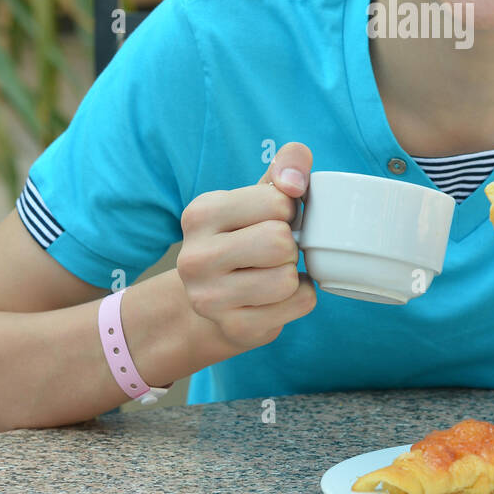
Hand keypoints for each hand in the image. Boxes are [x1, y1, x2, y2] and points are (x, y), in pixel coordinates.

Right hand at [177, 143, 316, 354]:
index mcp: (200, 213)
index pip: (277, 201)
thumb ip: (288, 164)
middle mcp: (194, 257)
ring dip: (293, 274)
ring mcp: (209, 299)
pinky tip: (275, 296)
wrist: (217, 296)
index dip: (287, 210)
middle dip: (289, 244)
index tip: (271, 220)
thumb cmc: (249, 234)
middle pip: (279, 242)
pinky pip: (298, 304)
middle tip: (274, 251)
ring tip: (272, 272)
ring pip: (287, 279)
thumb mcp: (262, 193)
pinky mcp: (233, 328)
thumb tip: (295, 181)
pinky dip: (299, 298)